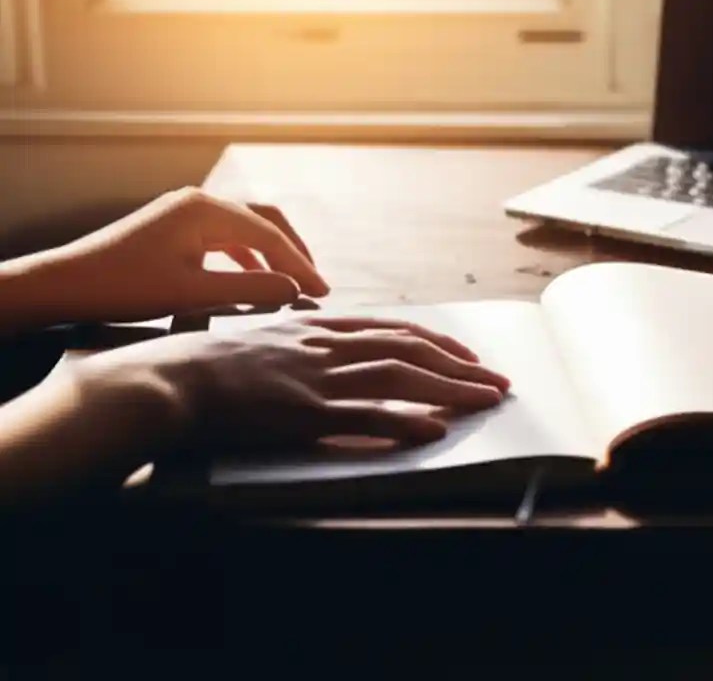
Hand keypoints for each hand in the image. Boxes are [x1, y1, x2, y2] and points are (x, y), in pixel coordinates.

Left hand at [12, 187, 328, 326]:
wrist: (66, 284)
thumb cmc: (126, 288)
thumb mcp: (194, 294)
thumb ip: (250, 290)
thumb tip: (295, 289)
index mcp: (206, 210)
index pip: (270, 236)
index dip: (300, 266)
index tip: (323, 294)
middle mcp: (199, 201)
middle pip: (264, 220)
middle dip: (293, 252)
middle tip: (317, 284)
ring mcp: (185, 211)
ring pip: (245, 227)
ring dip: (272, 254)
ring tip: (292, 283)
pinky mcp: (174, 227)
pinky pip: (225, 236)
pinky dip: (247, 256)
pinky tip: (254, 278)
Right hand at [77, 316, 510, 450]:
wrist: (169, 379)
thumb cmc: (209, 364)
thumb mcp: (265, 339)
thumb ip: (305, 343)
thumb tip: (335, 349)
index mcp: (317, 328)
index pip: (393, 328)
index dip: (437, 341)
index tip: (468, 353)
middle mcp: (325, 346)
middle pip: (408, 349)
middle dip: (461, 364)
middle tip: (498, 380)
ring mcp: (317, 378)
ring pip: (399, 377)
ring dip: (451, 388)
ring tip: (487, 401)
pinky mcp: (303, 413)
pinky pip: (363, 416)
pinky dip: (403, 421)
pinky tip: (433, 430)